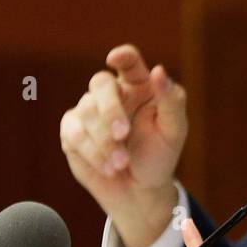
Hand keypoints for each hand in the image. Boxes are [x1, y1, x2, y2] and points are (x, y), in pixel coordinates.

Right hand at [59, 44, 187, 246]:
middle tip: (123, 134)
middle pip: (100, 83)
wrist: (139, 190)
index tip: (116, 58)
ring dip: (105, 141)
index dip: (122, 56)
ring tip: (122, 164)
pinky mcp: (72, 132)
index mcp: (139, 85)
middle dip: (110, 109)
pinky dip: (93, 153)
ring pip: (86, 112)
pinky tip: (110, 168)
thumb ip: (171, 100)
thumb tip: (159, 71)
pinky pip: (75, 135)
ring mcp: (89, 110)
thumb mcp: (174, 130)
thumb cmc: (159, 154)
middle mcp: (112, 93)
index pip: (129, 62)